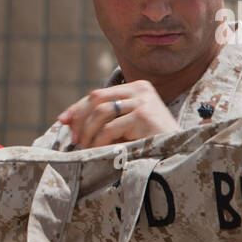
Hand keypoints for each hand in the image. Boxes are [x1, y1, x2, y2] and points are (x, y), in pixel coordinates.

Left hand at [58, 79, 176, 148]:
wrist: (179, 153)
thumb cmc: (150, 142)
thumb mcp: (125, 126)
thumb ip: (104, 120)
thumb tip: (67, 120)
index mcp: (136, 88)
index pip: (98, 94)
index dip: (78, 108)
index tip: (62, 121)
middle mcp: (140, 89)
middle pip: (96, 98)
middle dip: (80, 119)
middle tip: (74, 139)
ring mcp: (142, 100)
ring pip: (101, 112)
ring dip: (89, 133)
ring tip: (86, 148)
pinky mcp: (143, 114)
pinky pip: (110, 127)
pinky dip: (100, 141)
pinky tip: (99, 151)